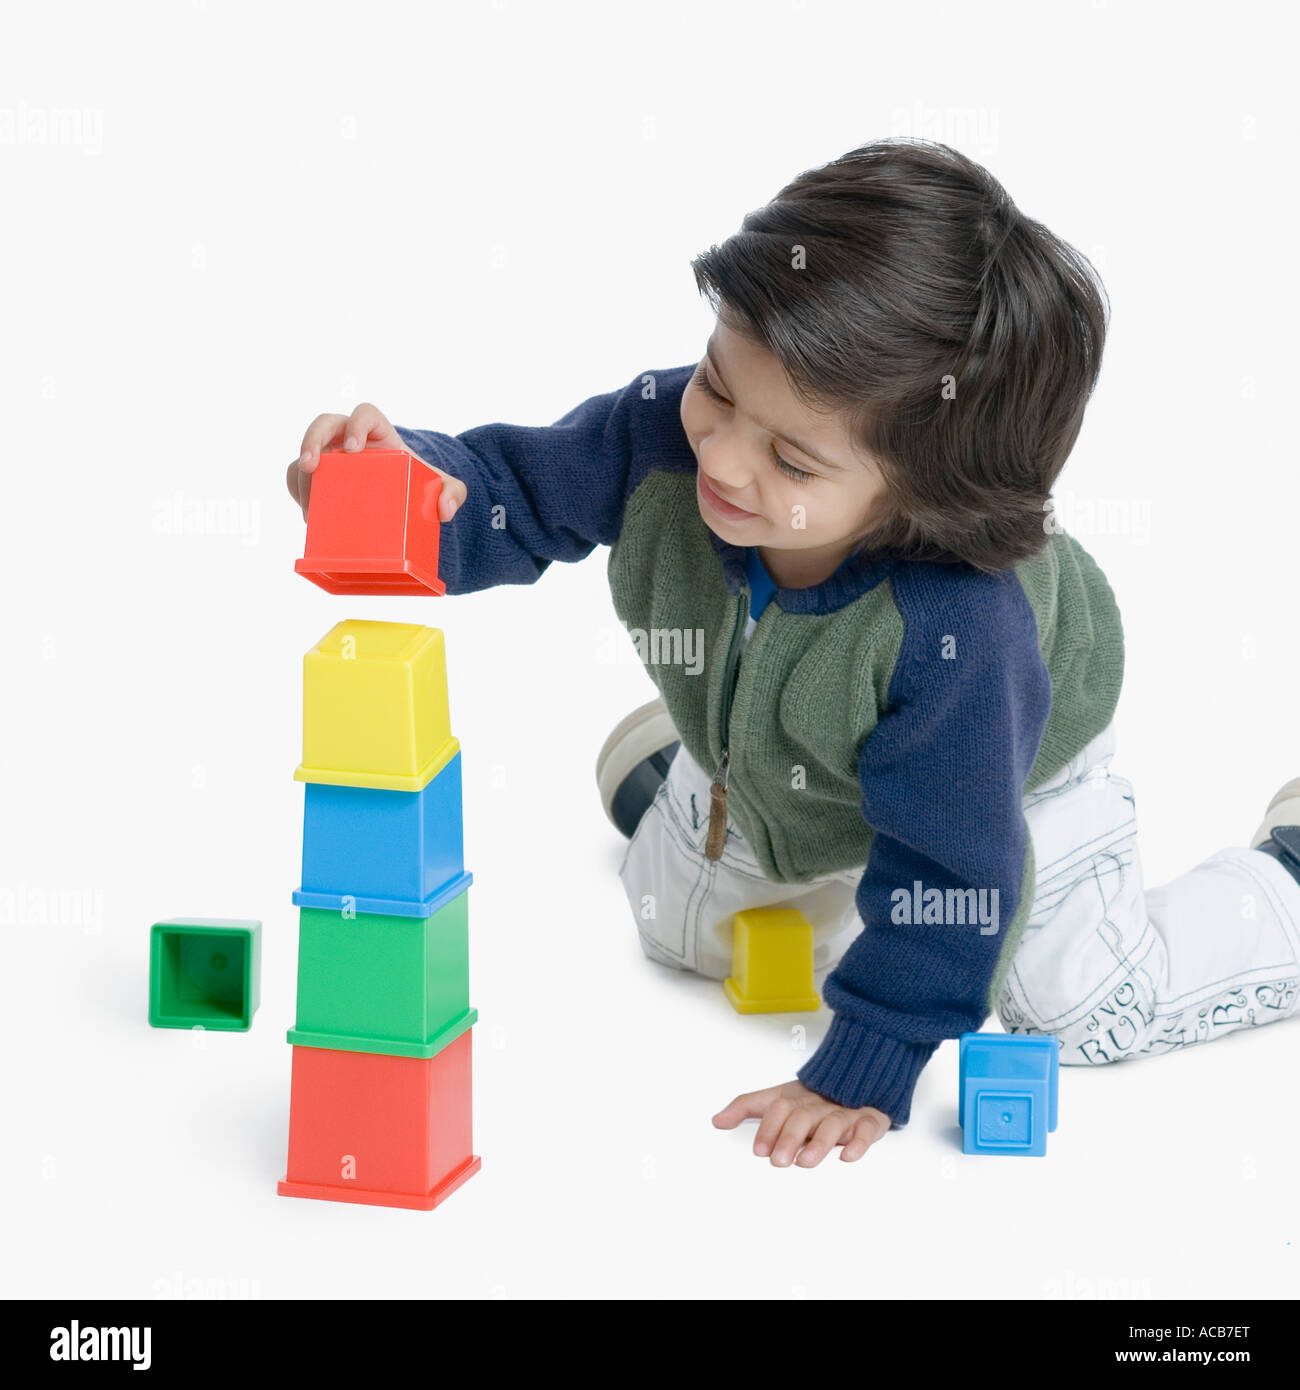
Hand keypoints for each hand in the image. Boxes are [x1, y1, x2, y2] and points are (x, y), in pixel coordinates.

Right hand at [286, 402, 466, 522]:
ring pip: (307, 451)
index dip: (356, 425)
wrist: (403, 494)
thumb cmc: (418, 481)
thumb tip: (446, 509)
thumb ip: (453, 492)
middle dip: (312, 440)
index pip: (365, 413)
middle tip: (311, 466)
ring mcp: (331, 454)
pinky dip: (298, 490)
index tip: (353, 449)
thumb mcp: (441, 485)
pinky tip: (307, 514)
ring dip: (300, 475)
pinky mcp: (320, 475)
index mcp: (380, 431)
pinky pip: (299, 475)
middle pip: (324, 424)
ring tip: (309, 507)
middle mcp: (350, 437)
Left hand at [712, 1079, 891, 1165]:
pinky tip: (848, 1156)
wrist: (859, 1077)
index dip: (768, 1127)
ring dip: (819, 1143)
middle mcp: (819, 1103)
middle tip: (778, 1162)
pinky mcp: (870, 1120)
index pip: (779, 1106)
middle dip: (789, 1138)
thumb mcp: (778, 1098)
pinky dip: (858, 1142)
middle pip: (802, 1116)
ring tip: (805, 1162)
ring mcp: (846, 1111)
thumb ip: (748, 1107)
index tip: (759, 1150)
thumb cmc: (813, 1097)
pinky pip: (866, 1128)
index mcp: (796, 1097)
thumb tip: (716, 1121)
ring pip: (832, 1123)